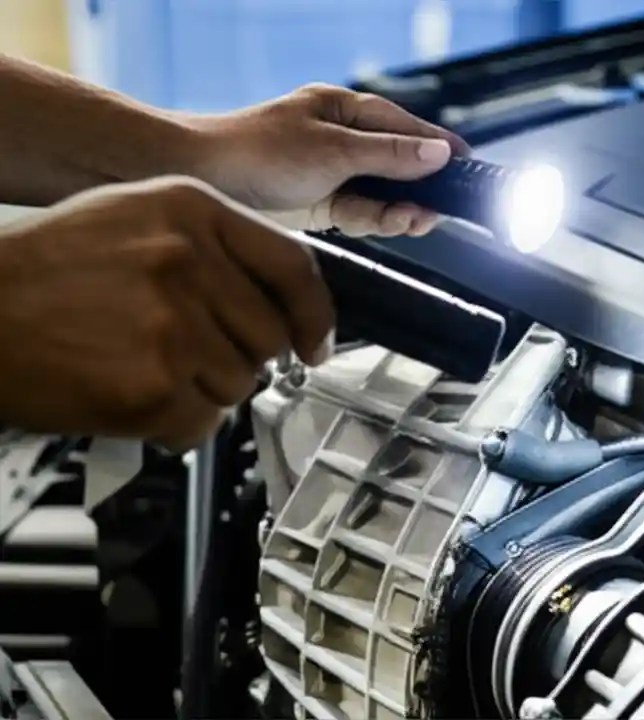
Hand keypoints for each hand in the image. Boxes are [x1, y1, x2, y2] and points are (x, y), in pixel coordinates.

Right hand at [0, 176, 333, 448]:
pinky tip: (125, 394)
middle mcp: (189, 260)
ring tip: (137, 366)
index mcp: (191, 209)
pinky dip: (172, 424)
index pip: (295, 265)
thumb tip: (284, 301)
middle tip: (177, 352)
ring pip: (239, 384)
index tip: (315, 342)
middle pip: (270, 337)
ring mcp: (173, 323)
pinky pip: (202, 423)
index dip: (314, 314)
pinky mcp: (154, 384)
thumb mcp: (133, 219)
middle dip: (236, 356)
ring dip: (200, 391)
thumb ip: (213, 248)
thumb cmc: (43, 271)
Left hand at [181, 84, 469, 237]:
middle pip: (400, 165)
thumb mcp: (334, 150)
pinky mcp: (320, 205)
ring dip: (403, 207)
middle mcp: (341, 140)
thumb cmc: (255, 152)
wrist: (199, 182)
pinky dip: (381, 220)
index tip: (469, 167)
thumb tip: (439, 153)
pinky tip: (396, 222)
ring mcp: (332, 174)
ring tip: (419, 219)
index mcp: (344, 111)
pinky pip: (363, 213)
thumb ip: (390, 155)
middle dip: (424, 186)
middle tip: (445, 205)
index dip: (439, 148)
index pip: (406, 128)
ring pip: (384, 193)